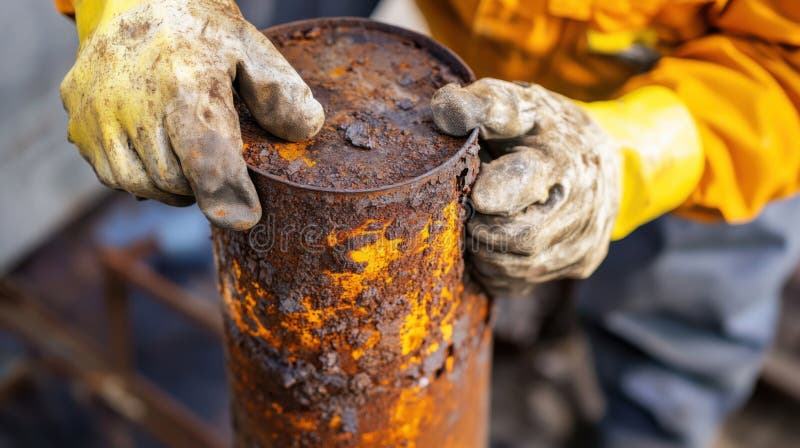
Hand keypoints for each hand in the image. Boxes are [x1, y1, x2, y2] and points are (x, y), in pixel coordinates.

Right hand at [60, 0, 323, 229]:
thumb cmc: (197, 28)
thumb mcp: (249, 46)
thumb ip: (281, 90)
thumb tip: (307, 131)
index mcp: (184, 84)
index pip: (206, 156)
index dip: (227, 194)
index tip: (246, 217)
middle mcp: (133, 104)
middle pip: (176, 181)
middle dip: (203, 182)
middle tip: (217, 160)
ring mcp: (98, 117)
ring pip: (143, 186)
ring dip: (173, 185)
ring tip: (189, 154)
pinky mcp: (78, 125)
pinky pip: (114, 176)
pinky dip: (141, 176)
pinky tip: (157, 148)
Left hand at [431, 79, 619, 295]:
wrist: (607, 157)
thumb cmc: (547, 129)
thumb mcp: (520, 105)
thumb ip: (483, 105)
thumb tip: (444, 108)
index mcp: (559, 158)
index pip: (523, 182)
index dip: (496, 192)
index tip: (477, 197)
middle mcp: (580, 206)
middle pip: (512, 239)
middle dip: (480, 226)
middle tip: (471, 205)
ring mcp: (583, 241)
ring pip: (510, 268)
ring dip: (484, 249)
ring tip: (484, 219)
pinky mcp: (581, 264)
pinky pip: (518, 282)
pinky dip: (496, 267)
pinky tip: (497, 240)